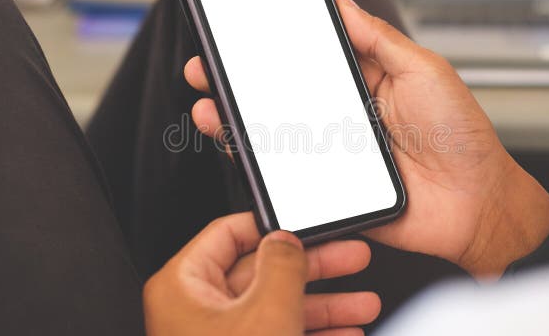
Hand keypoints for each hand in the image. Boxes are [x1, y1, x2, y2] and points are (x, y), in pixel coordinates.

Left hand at [143, 212, 379, 335]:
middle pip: (263, 271)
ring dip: (325, 305)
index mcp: (185, 286)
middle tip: (351, 258)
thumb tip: (286, 239)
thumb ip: (282, 266)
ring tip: (363, 303)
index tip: (307, 224)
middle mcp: (197, 310)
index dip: (272, 226)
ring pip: (277, 306)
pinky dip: (313, 334)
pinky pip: (278, 335)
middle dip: (316, 269)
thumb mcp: (268, 312)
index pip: (228, 234)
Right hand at [184, 0, 548, 278]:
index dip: (276, 50)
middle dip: (242, 84)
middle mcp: (346, 118)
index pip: (311, 62)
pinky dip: (262, 166)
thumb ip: (381, 40)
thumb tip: (345, 5)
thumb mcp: (425, 71)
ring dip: (240, 122)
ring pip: (280, 135)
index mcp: (366, 85)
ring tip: (211, 106)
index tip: (242, 38)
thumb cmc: (462, 137)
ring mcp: (336, 154)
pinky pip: (292, 176)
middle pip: (284, 98)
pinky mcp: (333, 189)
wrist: (476, 204)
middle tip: (208, 69)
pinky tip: (238, 148)